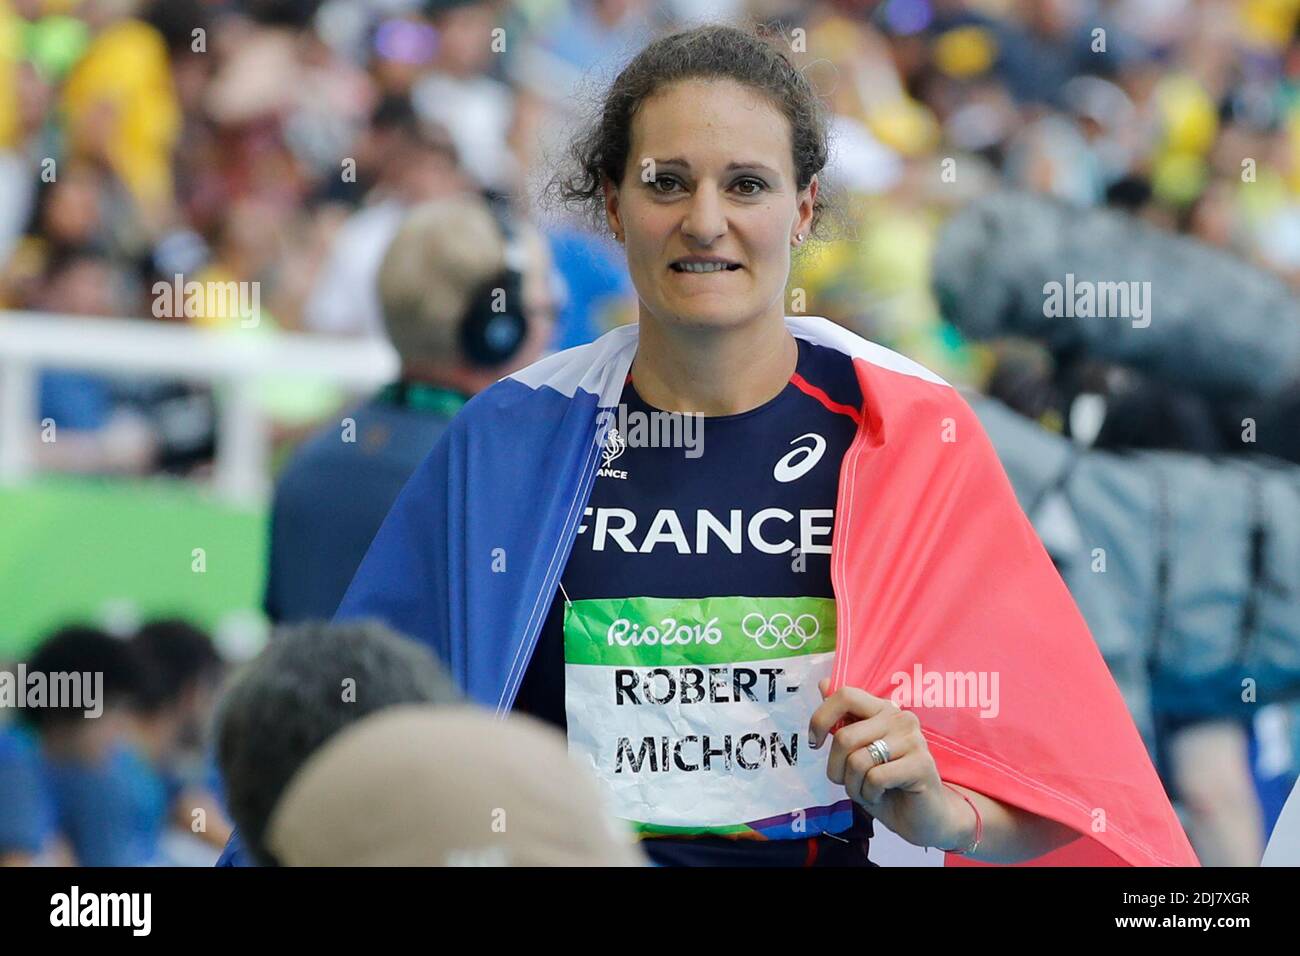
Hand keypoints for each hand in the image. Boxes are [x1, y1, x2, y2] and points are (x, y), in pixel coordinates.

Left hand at [808, 678, 972, 850]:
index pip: (845, 695)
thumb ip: (842, 721)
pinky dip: (869, 794)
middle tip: (848, 782)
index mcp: (883, 709)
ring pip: (857, 760)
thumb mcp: (857, 752)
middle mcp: (900, 718)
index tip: (815, 743)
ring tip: (868, 790)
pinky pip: (875, 778)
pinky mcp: (921, 764)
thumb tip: (824, 683)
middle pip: (844, 736)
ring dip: (853, 785)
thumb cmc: (886, 784)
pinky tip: (881, 795)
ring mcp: (913, 739)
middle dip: (836, 768)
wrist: (923, 817)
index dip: (821, 718)